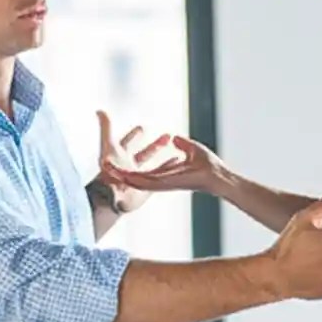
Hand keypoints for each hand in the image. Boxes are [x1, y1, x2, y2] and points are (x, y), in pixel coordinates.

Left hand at [93, 110, 176, 213]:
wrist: (112, 196)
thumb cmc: (109, 171)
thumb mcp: (108, 145)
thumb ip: (106, 127)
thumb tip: (100, 110)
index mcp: (120, 156)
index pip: (127, 143)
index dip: (133, 136)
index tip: (141, 128)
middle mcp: (129, 166)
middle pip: (143, 154)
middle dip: (154, 146)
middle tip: (166, 136)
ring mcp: (138, 176)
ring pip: (153, 163)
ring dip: (162, 154)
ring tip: (173, 146)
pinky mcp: (146, 186)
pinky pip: (159, 174)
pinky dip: (168, 166)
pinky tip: (177, 159)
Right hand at [101, 134, 228, 195]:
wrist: (217, 175)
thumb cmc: (209, 165)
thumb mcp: (191, 149)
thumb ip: (182, 144)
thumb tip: (175, 138)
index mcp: (165, 176)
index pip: (144, 172)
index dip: (130, 167)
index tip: (117, 162)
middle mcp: (161, 181)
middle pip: (134, 177)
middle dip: (119, 172)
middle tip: (104, 165)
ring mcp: (161, 183)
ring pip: (134, 180)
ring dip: (120, 174)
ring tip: (106, 168)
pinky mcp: (163, 183)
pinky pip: (142, 180)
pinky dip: (129, 176)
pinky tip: (118, 172)